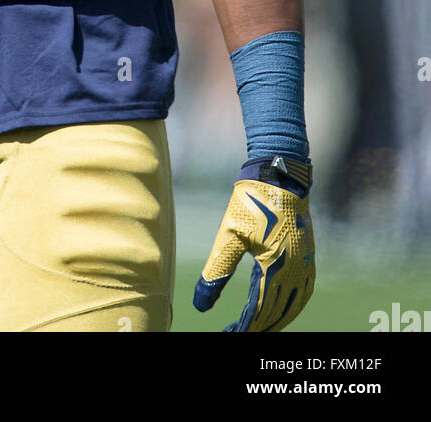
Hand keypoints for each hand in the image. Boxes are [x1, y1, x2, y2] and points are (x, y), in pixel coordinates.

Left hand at [194, 157, 315, 330]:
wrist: (279, 174)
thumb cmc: (250, 202)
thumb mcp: (229, 236)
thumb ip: (216, 271)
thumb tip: (199, 305)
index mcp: (276, 267)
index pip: (260, 310)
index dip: (244, 326)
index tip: (229, 334)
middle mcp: (296, 270)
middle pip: (276, 312)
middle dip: (256, 327)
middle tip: (236, 332)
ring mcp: (306, 265)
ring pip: (293, 306)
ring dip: (275, 320)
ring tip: (255, 328)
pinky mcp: (308, 257)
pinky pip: (303, 293)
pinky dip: (290, 307)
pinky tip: (280, 309)